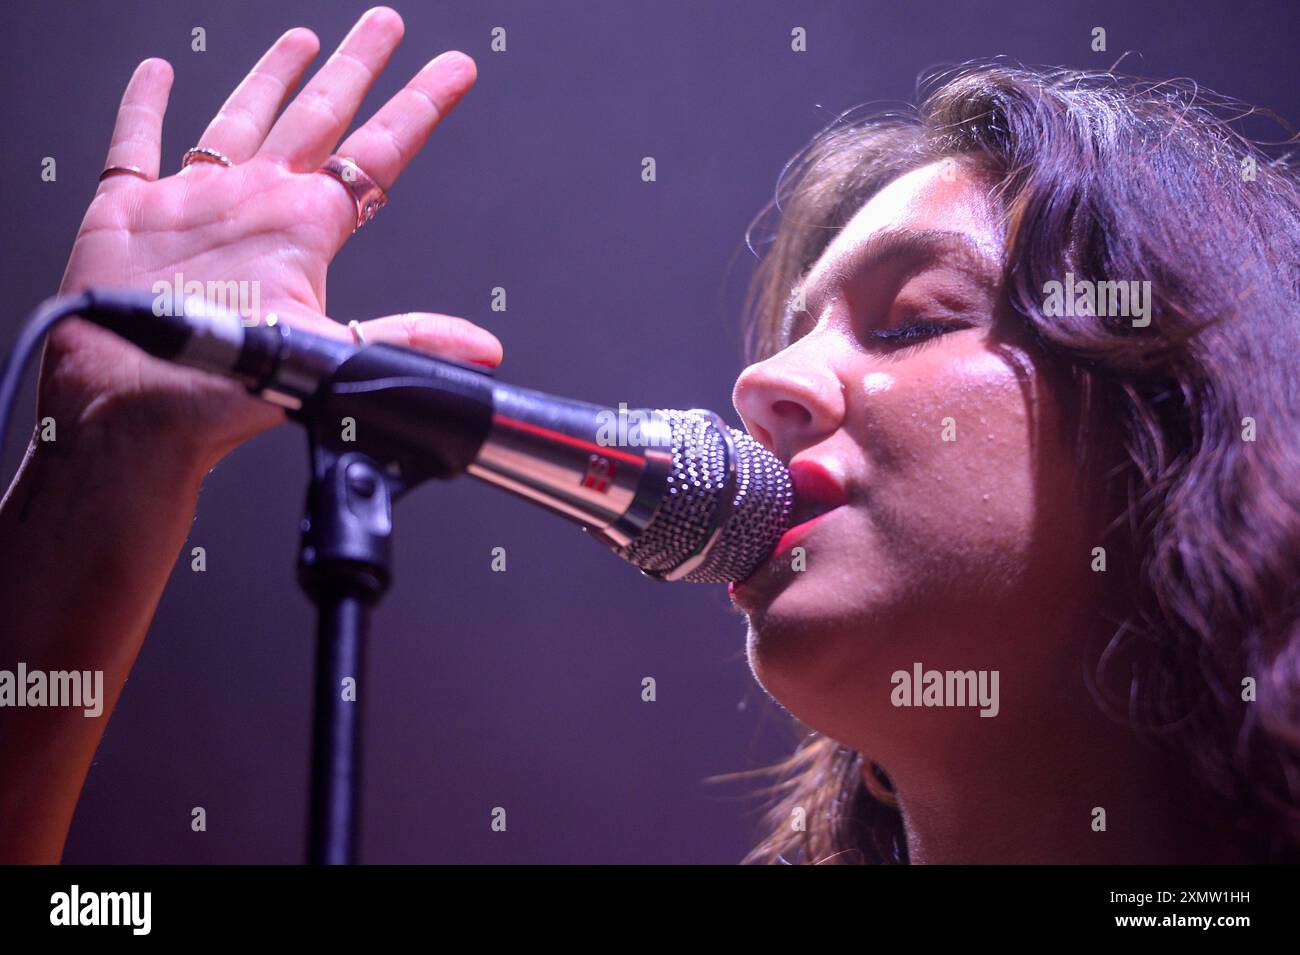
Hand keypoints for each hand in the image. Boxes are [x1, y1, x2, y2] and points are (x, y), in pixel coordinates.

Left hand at [43, 7, 501, 476]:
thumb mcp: (335, 360)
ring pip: (240, 113)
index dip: (422, 106)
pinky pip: (134, 141)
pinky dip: (143, 104)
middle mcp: (251, 195)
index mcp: (304, 225)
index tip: (454, 69)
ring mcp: (188, 195)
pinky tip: (155, 72)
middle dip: (358, 64)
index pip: (380, 152)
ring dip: (275, 72)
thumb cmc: (225, 387)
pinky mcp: (127, 210)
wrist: (134, 404)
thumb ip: (410, 340)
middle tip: (385, 23)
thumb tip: (481, 348)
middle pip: (317, 112)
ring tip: (302, 39)